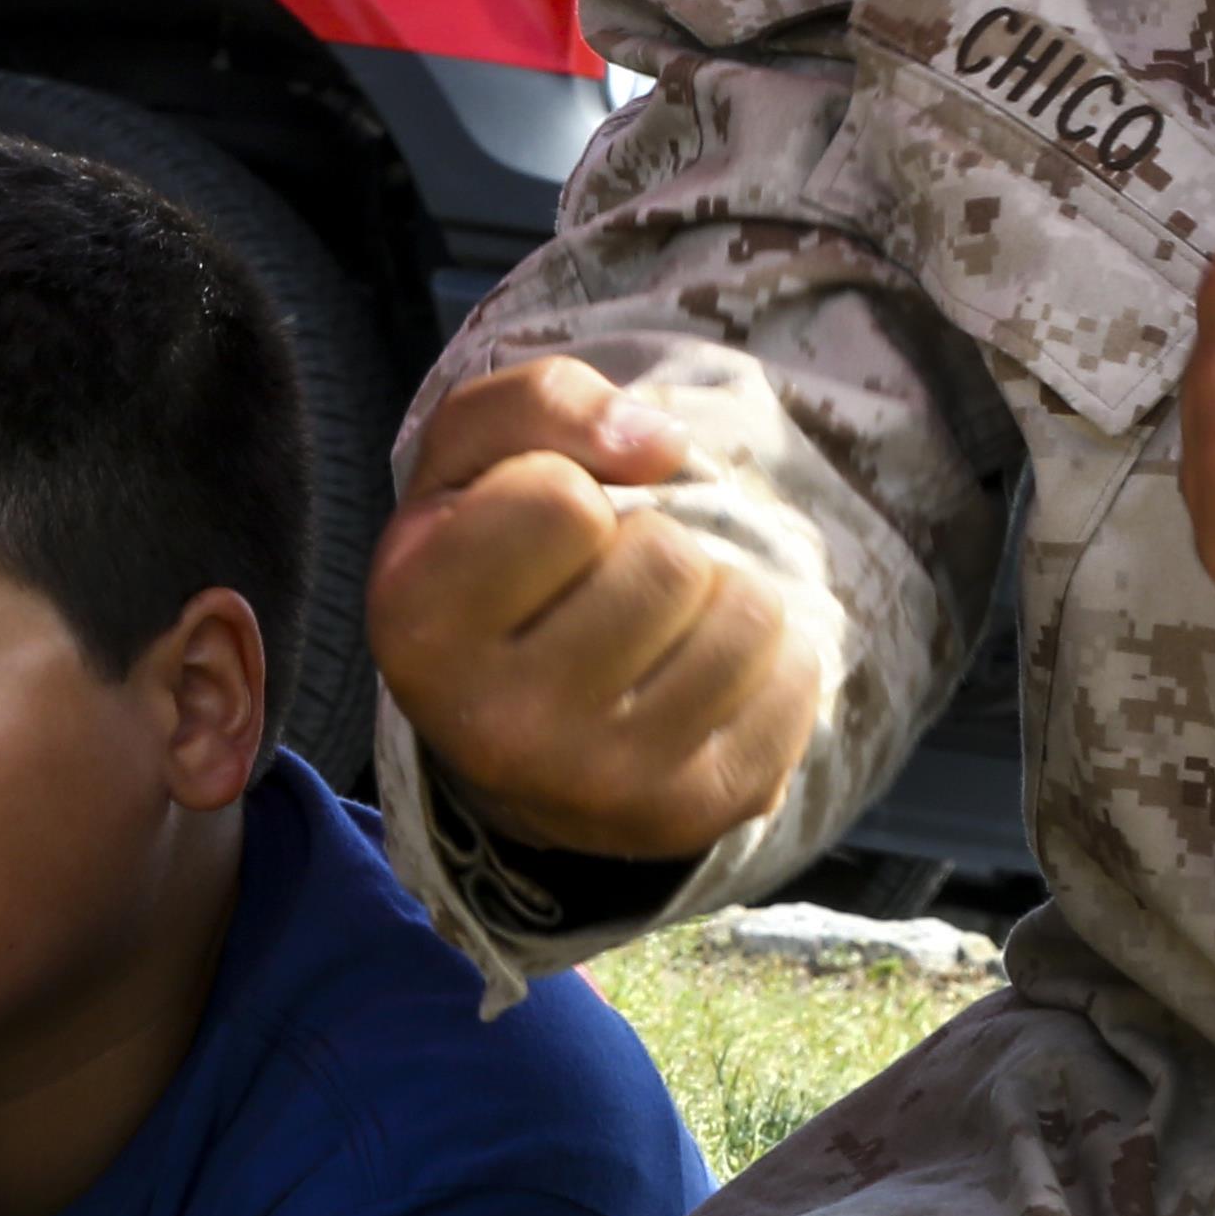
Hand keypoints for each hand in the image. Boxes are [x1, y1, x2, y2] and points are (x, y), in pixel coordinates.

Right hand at [368, 358, 822, 863]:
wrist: (508, 735)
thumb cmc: (490, 567)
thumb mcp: (470, 458)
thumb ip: (541, 400)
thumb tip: (663, 446)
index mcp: (418, 626)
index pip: (561, 500)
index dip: (560, 488)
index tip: (533, 534)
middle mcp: (499, 729)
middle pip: (666, 560)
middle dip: (650, 544)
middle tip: (605, 587)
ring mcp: (603, 785)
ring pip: (745, 616)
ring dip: (718, 594)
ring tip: (662, 627)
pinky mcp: (695, 815)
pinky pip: (796, 681)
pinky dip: (769, 658)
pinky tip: (704, 678)